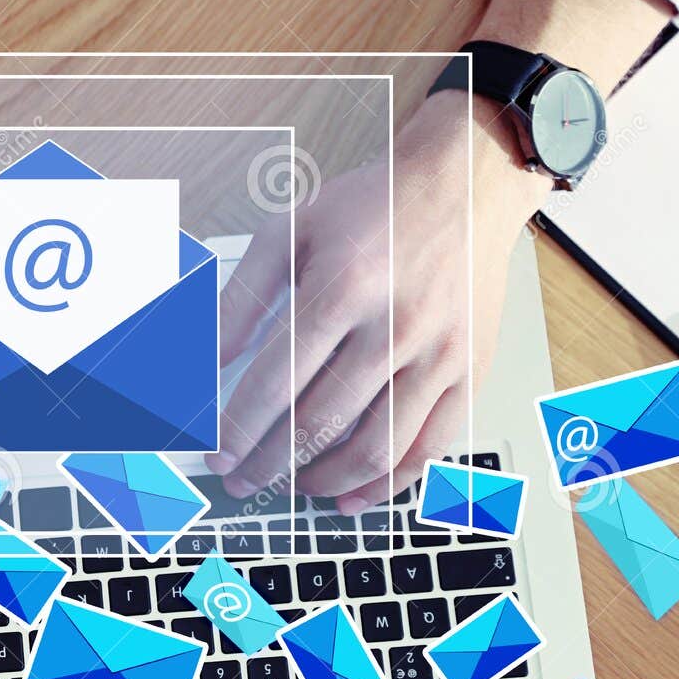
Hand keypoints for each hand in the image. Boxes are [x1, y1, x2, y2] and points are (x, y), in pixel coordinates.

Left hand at [208, 96, 548, 513]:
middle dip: (271, 462)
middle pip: (321, 422)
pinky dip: (387, 482)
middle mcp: (396, 325)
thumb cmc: (376, 208)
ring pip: (376, 448)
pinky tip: (352, 493)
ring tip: (293, 485)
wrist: (464, 185)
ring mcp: (440, 354)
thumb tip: (207, 362)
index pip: (276, 382)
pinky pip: (428, 447)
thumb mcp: (292, 232)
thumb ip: (243, 298)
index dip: (240, 428)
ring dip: (324, 480)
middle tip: (245, 480)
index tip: (218, 454)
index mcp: (344, 288)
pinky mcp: (471, 371)